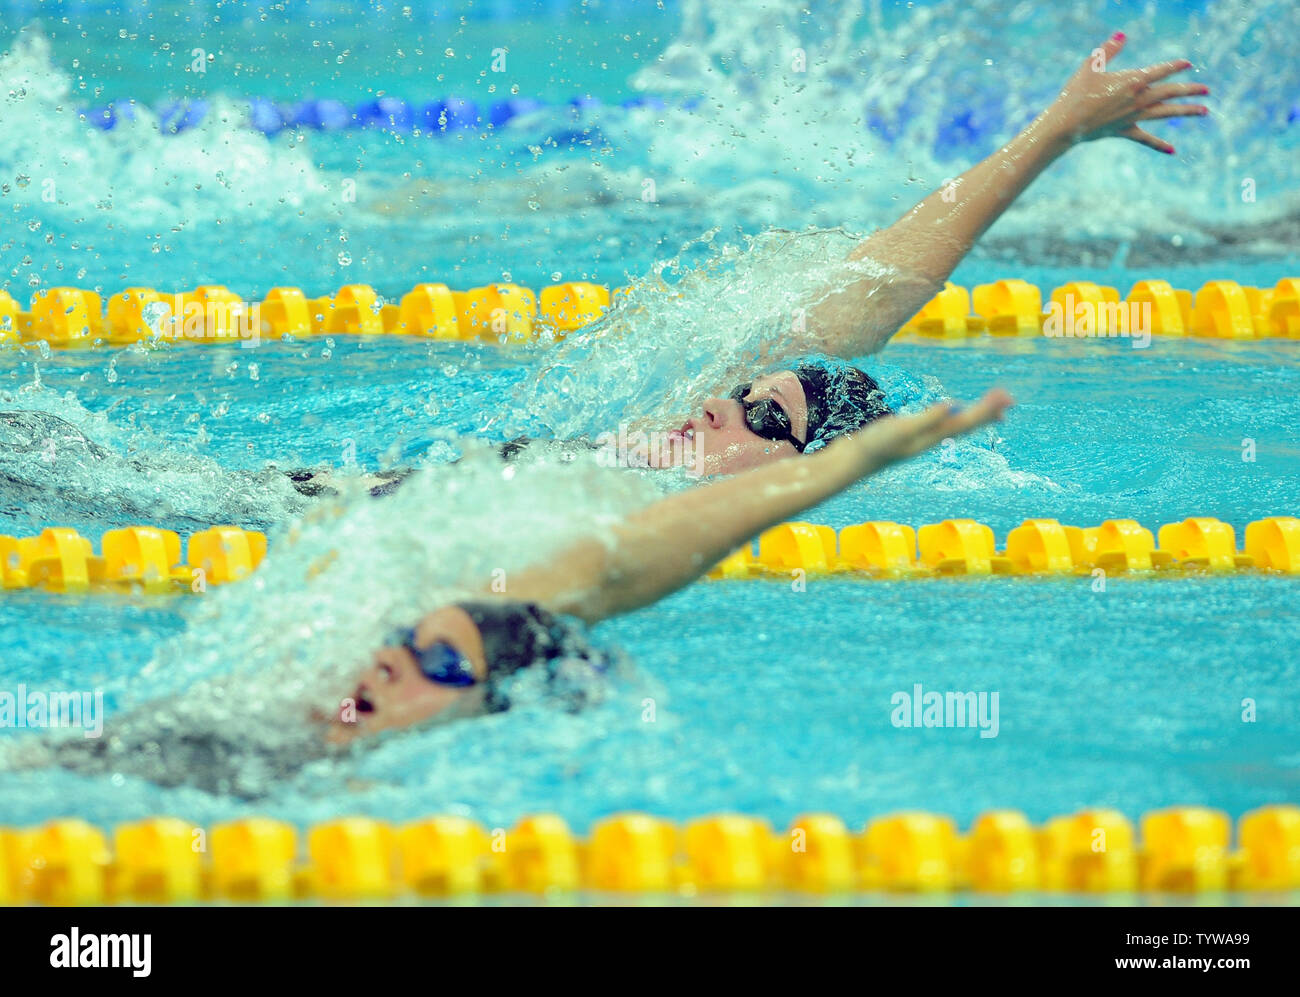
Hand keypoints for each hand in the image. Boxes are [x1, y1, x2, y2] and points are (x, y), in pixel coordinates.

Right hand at [844, 389, 1013, 471]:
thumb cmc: (873, 446)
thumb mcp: (899, 430)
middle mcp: (932, 439)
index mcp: (932, 437)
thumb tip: (952, 407)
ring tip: (996, 408)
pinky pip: (943, 423)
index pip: (966, 421)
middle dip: (988, 411)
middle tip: (1010, 398)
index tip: (1005, 397)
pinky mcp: (912, 434)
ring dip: (977, 414)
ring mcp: (922, 438)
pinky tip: (955, 413)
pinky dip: (955, 415)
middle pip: (967, 424)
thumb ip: (926, 419)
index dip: (986, 409)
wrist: (852, 462)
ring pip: (957, 424)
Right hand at [1044, 33, 1208, 153]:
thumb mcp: (1090, 66)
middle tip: (1206, 90)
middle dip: (1190, 90)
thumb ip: (1109, 49)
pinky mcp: (1125, 130)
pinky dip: (1159, 144)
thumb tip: (1122, 35)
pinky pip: (1145, 138)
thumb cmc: (1075, 93)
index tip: (1187, 64)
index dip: (1175, 66)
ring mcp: (1133, 117)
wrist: (1065, 125)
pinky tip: (1173, 150)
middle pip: (1170, 92)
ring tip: (1204, 111)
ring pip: (1166, 113)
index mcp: (1132, 81)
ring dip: (1186, 111)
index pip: (1160, 71)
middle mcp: (1138, 99)